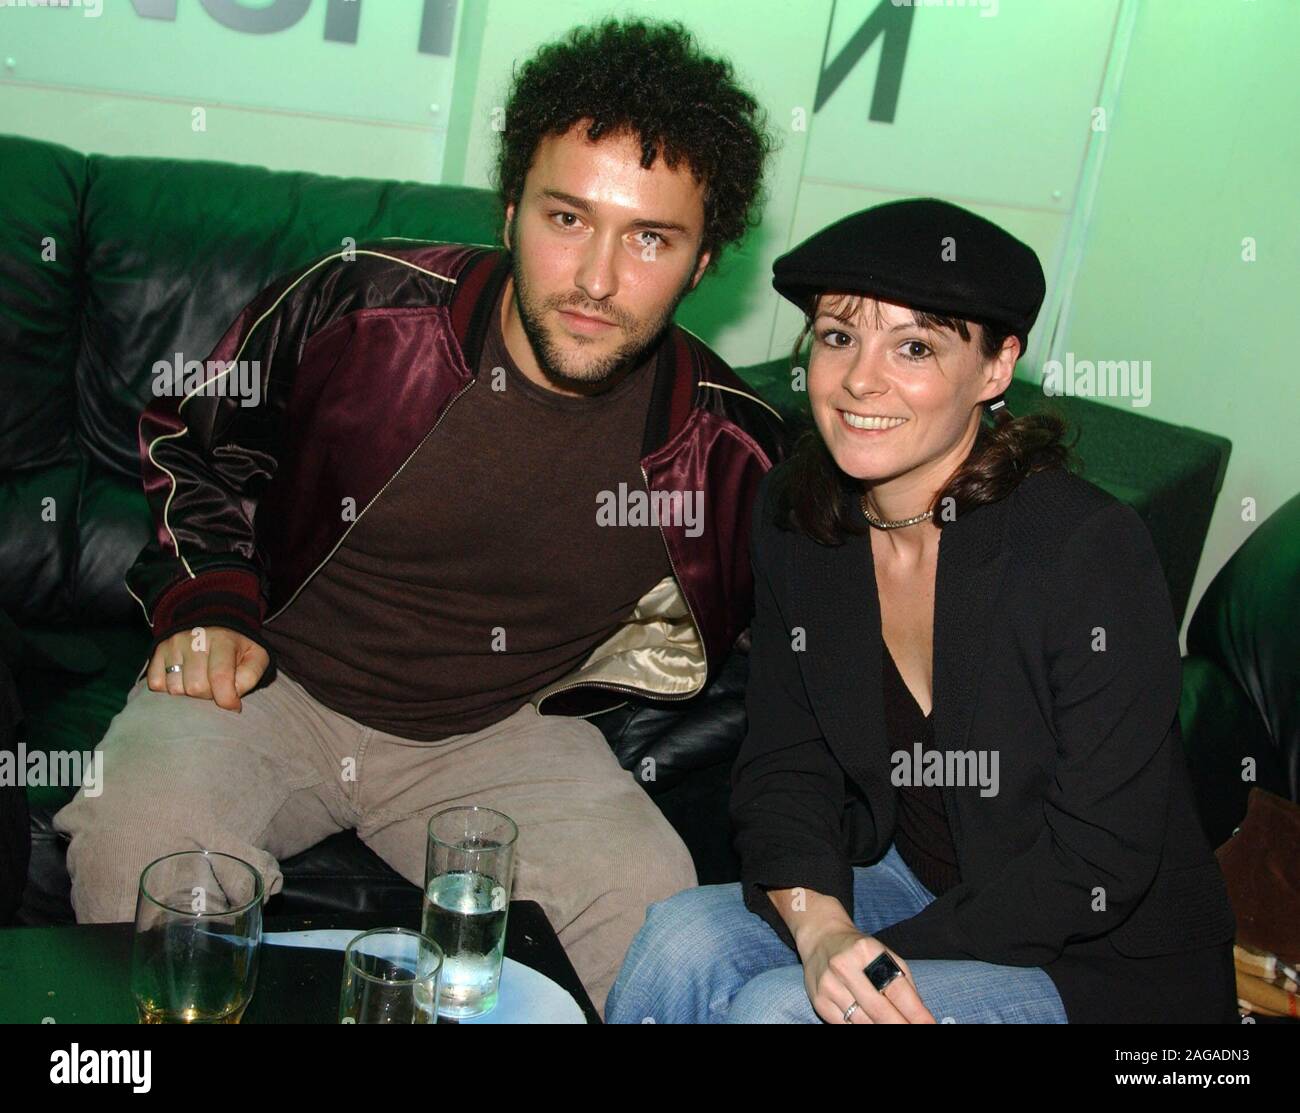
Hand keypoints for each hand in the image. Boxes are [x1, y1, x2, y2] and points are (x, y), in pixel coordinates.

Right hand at [146, 627, 268, 710]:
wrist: (214, 626)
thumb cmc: (237, 648)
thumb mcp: (255, 657)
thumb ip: (250, 676)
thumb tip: (232, 699)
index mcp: (223, 639)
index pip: (220, 677)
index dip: (226, 699)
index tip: (233, 706)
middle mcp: (194, 639)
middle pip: (196, 687)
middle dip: (208, 695)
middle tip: (216, 688)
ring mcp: (172, 644)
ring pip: (175, 689)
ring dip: (189, 693)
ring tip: (200, 681)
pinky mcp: (156, 651)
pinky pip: (156, 684)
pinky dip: (169, 689)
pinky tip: (183, 679)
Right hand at [800, 925, 936, 1023]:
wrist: (820, 938)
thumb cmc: (860, 950)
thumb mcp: (885, 955)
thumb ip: (903, 984)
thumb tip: (919, 1017)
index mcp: (867, 952)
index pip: (898, 991)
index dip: (917, 1014)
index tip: (929, 1026)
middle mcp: (845, 967)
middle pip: (880, 1011)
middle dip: (901, 1026)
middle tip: (915, 1032)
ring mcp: (829, 985)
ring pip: (863, 1022)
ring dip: (882, 1029)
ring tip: (895, 1025)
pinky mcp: (819, 1001)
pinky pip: (845, 1025)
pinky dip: (862, 1028)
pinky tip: (872, 1024)